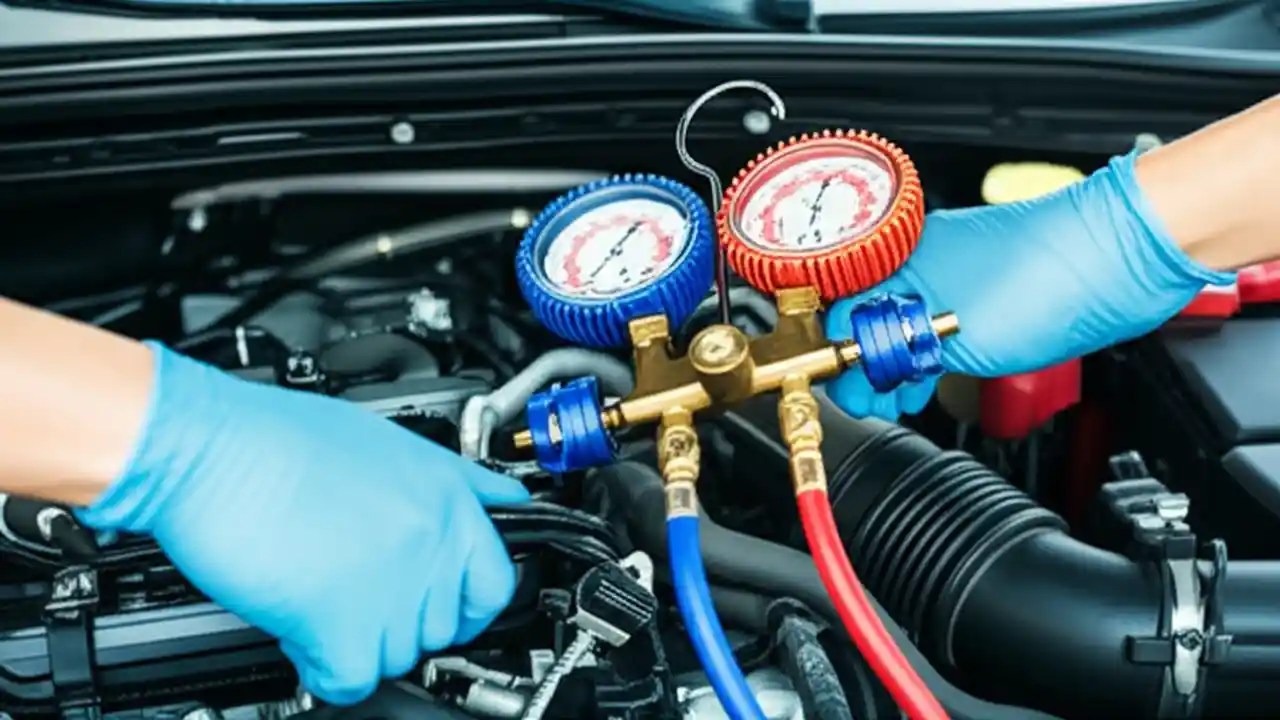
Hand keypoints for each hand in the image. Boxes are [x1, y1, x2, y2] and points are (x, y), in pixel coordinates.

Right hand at [76, 343, 528, 704]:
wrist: (207, 446)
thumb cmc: (278, 437)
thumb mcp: (391, 440)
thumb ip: (452, 479)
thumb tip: (500, 495)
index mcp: (448, 495)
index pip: (496, 580)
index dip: (463, 602)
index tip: (441, 605)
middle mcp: (430, 538)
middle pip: (443, 627)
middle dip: (401, 621)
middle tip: (359, 594)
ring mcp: (391, 582)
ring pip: (397, 656)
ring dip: (357, 640)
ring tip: (320, 596)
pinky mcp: (339, 620)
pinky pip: (351, 679)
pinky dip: (323, 667)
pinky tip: (303, 629)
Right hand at [824, 152, 1233, 420]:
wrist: (1125, 257)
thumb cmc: (1047, 281)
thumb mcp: (950, 339)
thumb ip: (894, 357)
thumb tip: (855, 374)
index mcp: (898, 258)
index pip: (836, 312)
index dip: (835, 360)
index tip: (843, 392)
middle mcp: (920, 256)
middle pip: (867, 316)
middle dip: (865, 365)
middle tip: (871, 402)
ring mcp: (954, 266)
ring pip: (902, 318)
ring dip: (896, 360)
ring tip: (899, 395)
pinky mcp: (986, 280)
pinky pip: (937, 317)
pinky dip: (928, 348)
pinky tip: (932, 371)